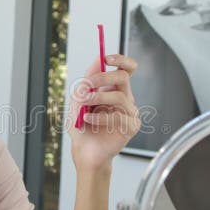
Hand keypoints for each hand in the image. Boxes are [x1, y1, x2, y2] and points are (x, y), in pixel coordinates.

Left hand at [67, 54, 140, 173]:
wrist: (84, 151)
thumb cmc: (82, 127)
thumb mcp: (78, 100)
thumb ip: (87, 81)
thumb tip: (97, 61)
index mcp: (114, 89)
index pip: (126, 68)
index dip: (120, 60)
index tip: (106, 58)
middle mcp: (125, 98)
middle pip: (123, 77)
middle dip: (103, 77)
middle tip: (87, 85)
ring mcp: (129, 112)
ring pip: (119, 96)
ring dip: (98, 98)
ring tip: (84, 105)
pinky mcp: (131, 127)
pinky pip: (118, 116)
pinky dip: (100, 117)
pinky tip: (88, 119)